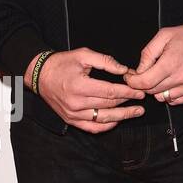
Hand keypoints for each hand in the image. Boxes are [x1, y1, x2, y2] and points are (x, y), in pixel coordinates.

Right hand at [24, 48, 146, 132]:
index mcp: (80, 86)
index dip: (127, 92)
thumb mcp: (83, 55)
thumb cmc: (61, 64)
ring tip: (136, 112)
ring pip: (103, 118)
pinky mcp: (71, 120)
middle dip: (128, 102)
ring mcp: (73, 114)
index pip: (110, 92)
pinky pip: (92, 127)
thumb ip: (105, 61)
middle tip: (142, 100)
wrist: (40, 75)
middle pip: (109, 105)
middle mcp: (76, 103)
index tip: (139, 92)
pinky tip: (117, 121)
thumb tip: (124, 70)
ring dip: (122, 116)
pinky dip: (106, 126)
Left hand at [123, 24, 182, 104]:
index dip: (133, 82)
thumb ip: (148, 54)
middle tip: (144, 74)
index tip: (130, 77)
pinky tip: (171, 82)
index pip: (144, 82)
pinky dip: (169, 95)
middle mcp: (182, 78)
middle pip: (152, 91)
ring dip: (157, 90)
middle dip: (144, 84)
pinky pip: (176, 101)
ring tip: (161, 77)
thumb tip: (138, 70)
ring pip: (163, 98)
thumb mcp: (164, 36)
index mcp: (171, 63)